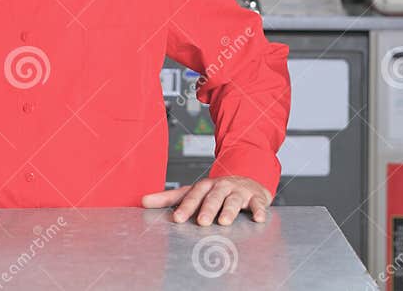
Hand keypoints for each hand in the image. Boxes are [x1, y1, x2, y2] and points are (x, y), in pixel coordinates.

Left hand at [141, 176, 271, 225]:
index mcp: (204, 186)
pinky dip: (259, 210)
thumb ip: (168, 198)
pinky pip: (258, 203)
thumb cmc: (215, 190)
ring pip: (234, 200)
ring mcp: (239, 191)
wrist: (246, 179)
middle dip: (207, 209)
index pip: (193, 196)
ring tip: (224, 221)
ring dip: (230, 210)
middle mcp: (221, 187)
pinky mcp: (255, 197)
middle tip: (201, 222)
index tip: (177, 219)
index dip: (185, 207)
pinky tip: (259, 218)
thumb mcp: (192, 192)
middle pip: (213, 197)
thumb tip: (142, 201)